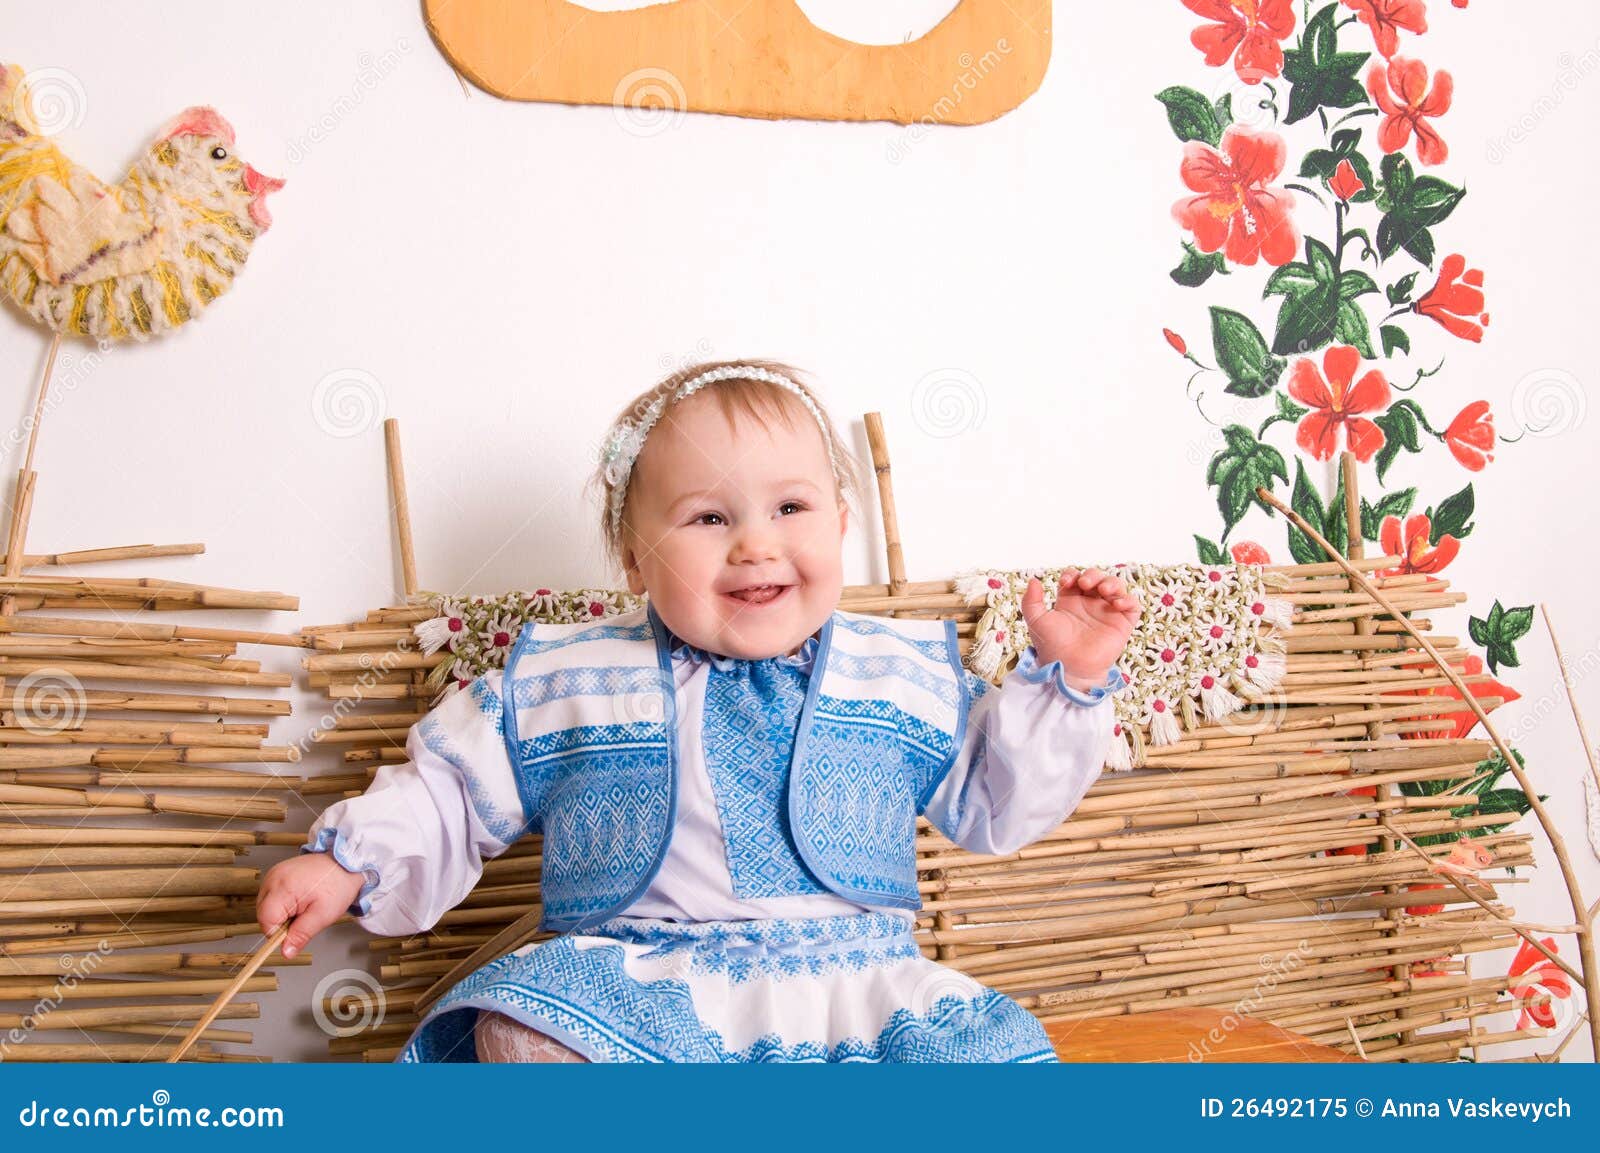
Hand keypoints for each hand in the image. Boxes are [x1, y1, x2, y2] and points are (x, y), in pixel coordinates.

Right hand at [257, 852, 367, 958]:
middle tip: (304, 916)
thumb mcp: (323, 916)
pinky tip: (298, 898)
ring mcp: (273, 874)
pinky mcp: (276, 873)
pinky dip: (282, 902)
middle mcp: (273, 878)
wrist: (345, 863)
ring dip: (281, 913)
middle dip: (281, 923)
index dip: (279, 933)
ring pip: (265, 906)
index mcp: (283, 888)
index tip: (294, 933)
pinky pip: (271, 895)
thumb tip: (286, 952)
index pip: (266, 921)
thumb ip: (301, 935)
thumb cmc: (338, 884)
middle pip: (263, 914)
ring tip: (303, 905)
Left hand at [1020, 568, 1139, 691]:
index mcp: (1070, 600)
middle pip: (1097, 577)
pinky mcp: (1122, 624)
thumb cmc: (1053, 647)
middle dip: (1093, 574)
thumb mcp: (1037, 621)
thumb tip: (1033, 580)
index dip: (1072, 574)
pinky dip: (1128, 599)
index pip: (1076, 577)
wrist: (1069, 668)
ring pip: (1116, 586)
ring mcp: (1107, 612)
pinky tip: (1117, 603)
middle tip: (1084, 583)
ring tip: (1103, 589)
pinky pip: (1132, 605)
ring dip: (1111, 582)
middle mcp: (1090, 603)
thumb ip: (1031, 601)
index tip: (1066, 582)